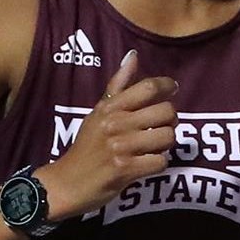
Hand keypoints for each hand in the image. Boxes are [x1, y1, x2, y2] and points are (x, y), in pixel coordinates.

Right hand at [42, 49, 178, 219]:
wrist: (67, 183)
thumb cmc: (86, 147)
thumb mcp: (98, 113)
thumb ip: (118, 86)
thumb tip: (133, 56)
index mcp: (110, 107)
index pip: (148, 87)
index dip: (167, 86)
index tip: (172, 89)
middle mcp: (116, 123)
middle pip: (165, 111)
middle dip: (170, 120)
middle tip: (162, 126)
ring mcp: (121, 147)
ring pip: (167, 137)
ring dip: (165, 144)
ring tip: (154, 146)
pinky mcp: (126, 169)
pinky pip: (160, 162)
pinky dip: (158, 164)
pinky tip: (147, 163)